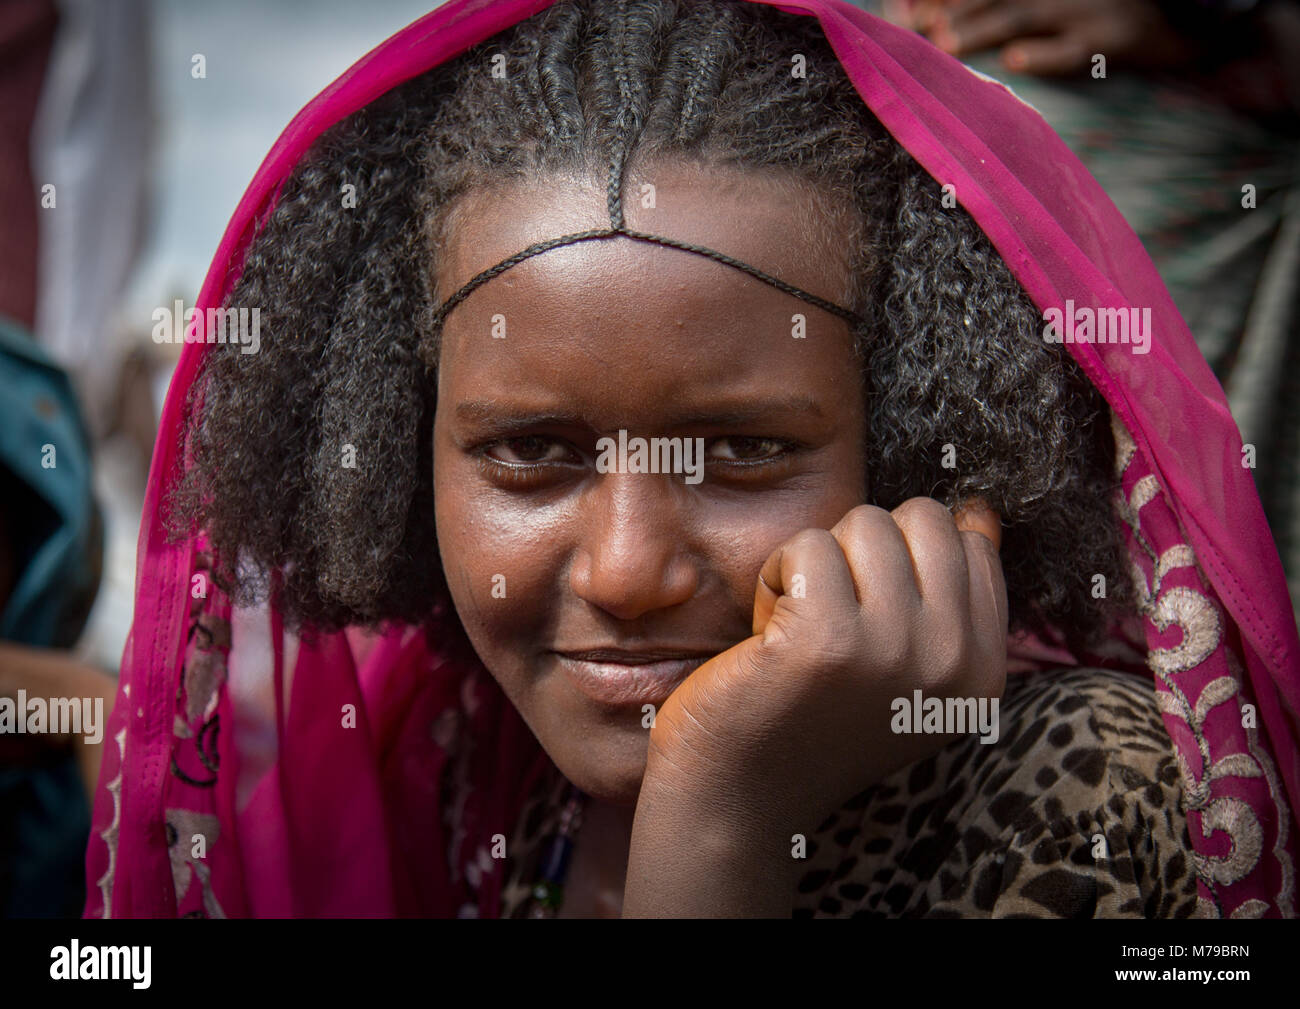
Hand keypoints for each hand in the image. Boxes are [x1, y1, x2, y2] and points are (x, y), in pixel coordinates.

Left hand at [642, 496, 1007, 834]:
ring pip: (863, 524)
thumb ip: (950, 599)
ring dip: (816, 564)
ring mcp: (892, 650)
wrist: (739, 797)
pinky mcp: (826, 639)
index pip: (973, 544)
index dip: (904, 557)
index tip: (868, 615)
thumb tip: (976, 512)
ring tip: (799, 626)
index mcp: (982, 670)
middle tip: (830, 616)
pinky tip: (769, 632)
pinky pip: (807, 546)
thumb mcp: (908, 674)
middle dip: (862, 550)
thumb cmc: (812, 721)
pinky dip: (776, 577)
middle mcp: (951, 662)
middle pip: (921, 520)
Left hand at [883, 0, 1199, 76]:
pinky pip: (1073, 51)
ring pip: (1024, 16)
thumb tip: (946, 17)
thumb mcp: (1064, 0)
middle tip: (915, 26)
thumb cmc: (1110, 10)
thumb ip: (1012, 4)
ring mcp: (1090, 9)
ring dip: (981, 29)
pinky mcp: (1114, 40)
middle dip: (954, 8)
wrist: (1192, 21)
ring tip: (944, 44)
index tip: (910, 7)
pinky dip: (1043, 55)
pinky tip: (1013, 60)